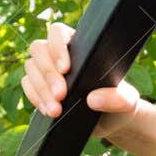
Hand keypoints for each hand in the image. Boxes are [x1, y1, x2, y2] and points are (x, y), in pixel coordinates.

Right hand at [22, 21, 140, 139]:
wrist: (111, 123)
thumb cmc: (120, 105)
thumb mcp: (127, 102)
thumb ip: (117, 99)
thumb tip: (93, 99)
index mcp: (80, 46)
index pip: (58, 32)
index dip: (57, 46)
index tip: (65, 68)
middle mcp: (59, 54)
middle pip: (39, 49)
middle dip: (48, 73)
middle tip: (61, 95)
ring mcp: (47, 70)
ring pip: (31, 68)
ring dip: (41, 89)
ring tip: (56, 110)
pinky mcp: (39, 88)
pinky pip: (27, 86)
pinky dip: (35, 98)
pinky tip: (49, 111)